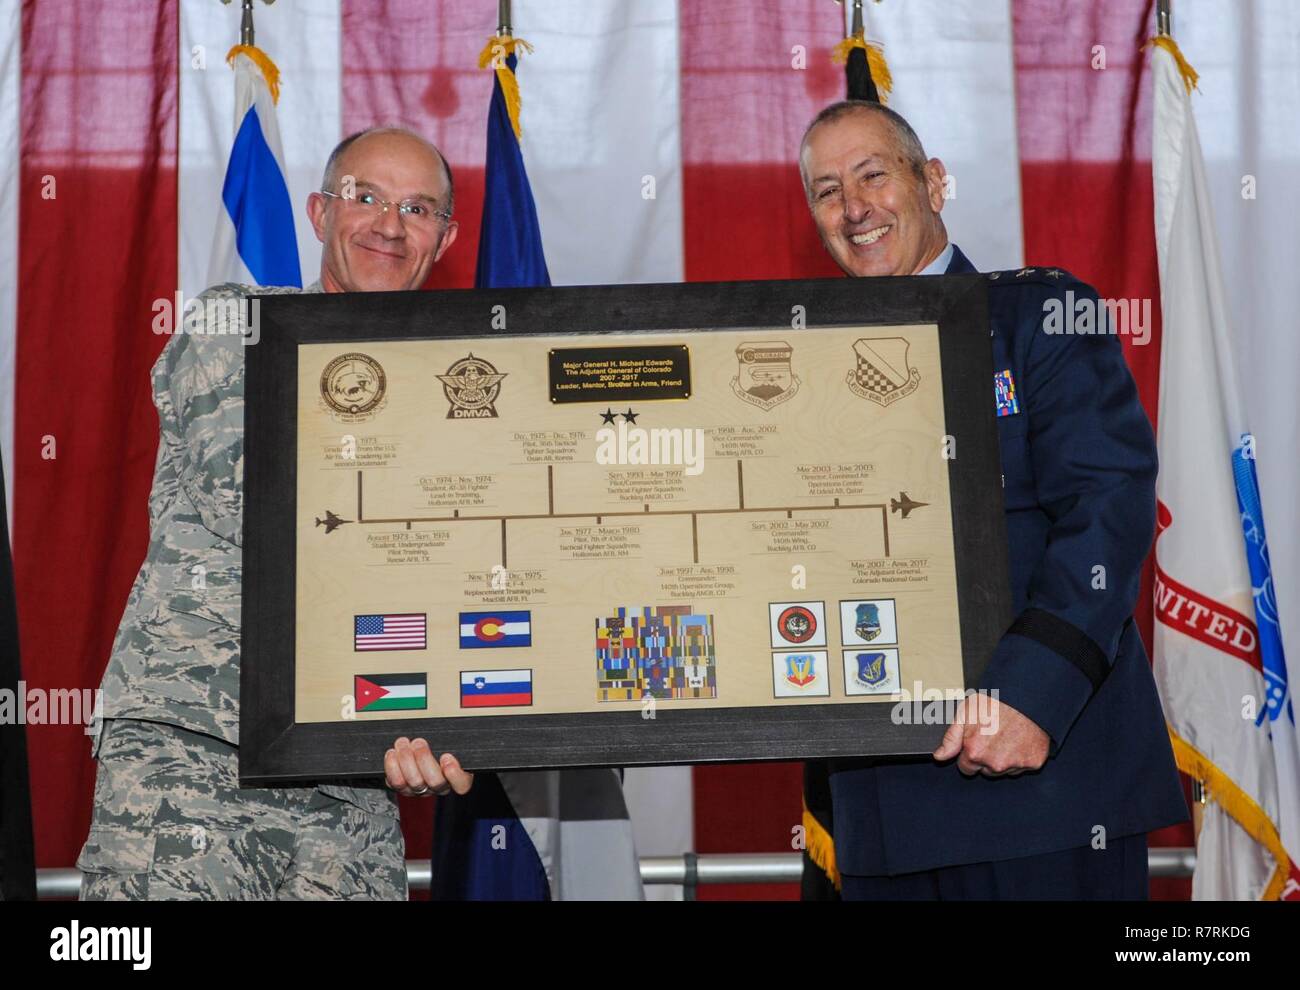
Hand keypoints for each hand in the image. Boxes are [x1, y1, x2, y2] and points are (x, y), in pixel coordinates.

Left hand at [383, 737, 473, 796]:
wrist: (419, 749)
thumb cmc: (440, 744)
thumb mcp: (451, 740)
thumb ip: (453, 738)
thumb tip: (454, 724)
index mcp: (458, 776)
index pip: (462, 784)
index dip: (455, 774)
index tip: (447, 757)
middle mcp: (439, 786)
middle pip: (435, 782)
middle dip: (424, 759)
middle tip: (418, 742)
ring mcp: (420, 789)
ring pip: (414, 782)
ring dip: (406, 760)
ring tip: (403, 743)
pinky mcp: (402, 787)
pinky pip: (395, 782)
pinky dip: (392, 766)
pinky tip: (392, 753)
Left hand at [932, 694, 1048, 776]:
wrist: (1026, 696)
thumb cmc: (995, 702)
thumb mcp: (965, 713)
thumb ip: (951, 738)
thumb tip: (939, 756)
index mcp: (975, 752)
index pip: (966, 768)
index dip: (970, 754)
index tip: (976, 743)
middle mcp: (994, 764)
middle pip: (985, 771)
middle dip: (986, 759)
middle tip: (993, 736)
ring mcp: (1015, 765)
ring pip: (1004, 770)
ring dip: (1004, 759)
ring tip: (1007, 736)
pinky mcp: (1034, 763)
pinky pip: (1023, 767)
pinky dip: (1022, 757)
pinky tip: (1020, 740)